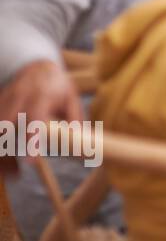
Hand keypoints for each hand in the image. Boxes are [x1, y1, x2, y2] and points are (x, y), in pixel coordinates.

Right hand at [0, 60, 82, 175]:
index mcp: (40, 96)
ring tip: (12, 173)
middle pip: (4, 129)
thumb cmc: (57, 86)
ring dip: (1, 155)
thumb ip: (75, 121)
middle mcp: (18, 98)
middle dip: (6, 153)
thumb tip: (83, 146)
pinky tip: (6, 163)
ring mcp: (3, 102)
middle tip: (16, 175)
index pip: (34, 120)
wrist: (35, 66)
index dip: (32, 140)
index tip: (31, 162)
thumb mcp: (72, 98)